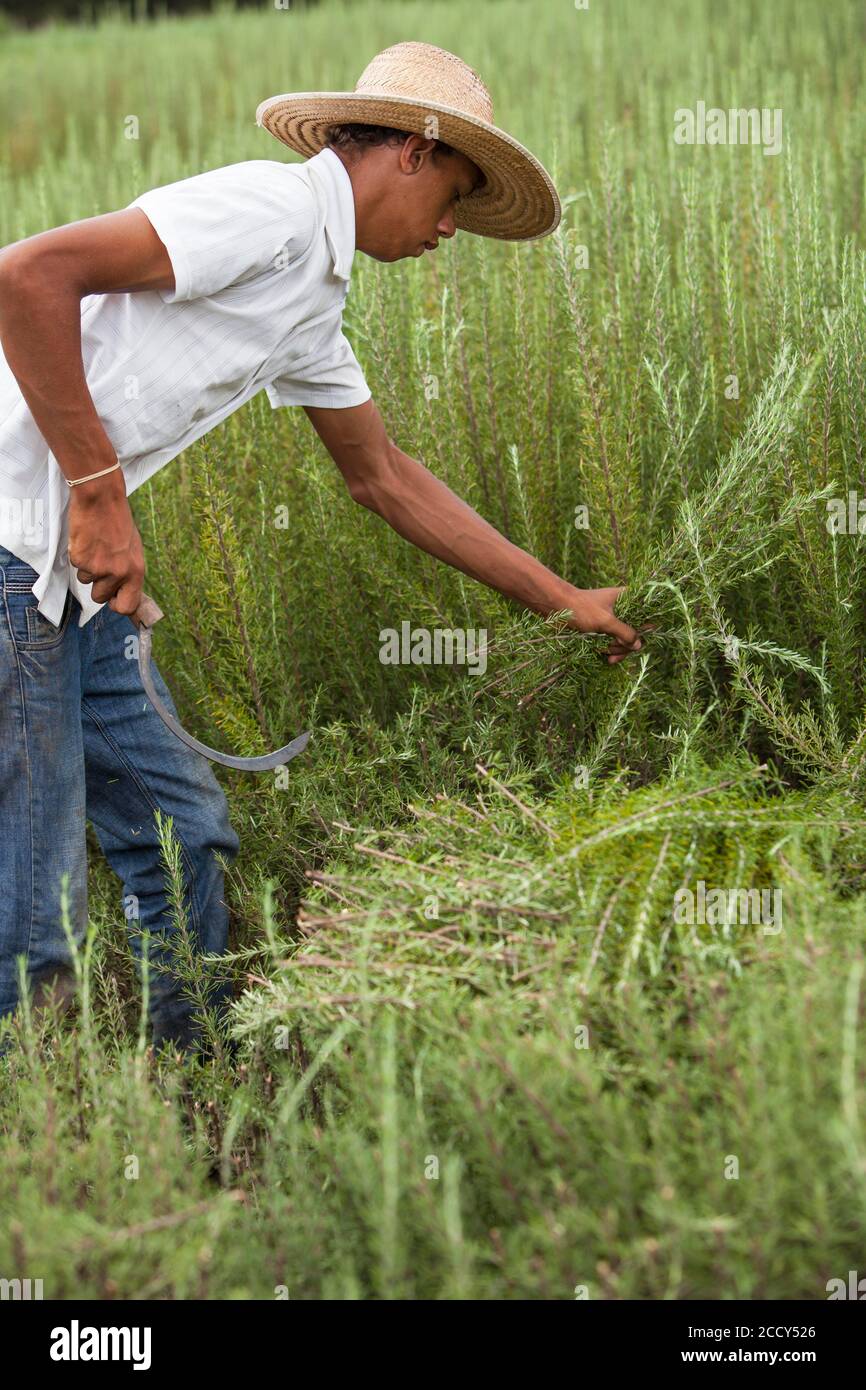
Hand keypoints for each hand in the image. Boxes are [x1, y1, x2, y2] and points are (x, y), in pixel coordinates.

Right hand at [67, 467, 144, 617]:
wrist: (101, 499)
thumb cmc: (118, 522)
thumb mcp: (133, 550)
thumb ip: (128, 572)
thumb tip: (123, 592)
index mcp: (136, 571)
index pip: (128, 606)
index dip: (117, 605)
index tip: (113, 599)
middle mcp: (119, 573)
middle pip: (100, 598)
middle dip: (98, 585)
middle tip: (100, 564)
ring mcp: (99, 568)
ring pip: (86, 582)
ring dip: (88, 569)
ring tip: (95, 547)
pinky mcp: (81, 560)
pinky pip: (76, 567)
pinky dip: (78, 556)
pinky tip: (86, 540)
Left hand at [557, 584, 643, 664]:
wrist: (555, 608)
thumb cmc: (580, 609)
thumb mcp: (605, 621)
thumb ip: (624, 632)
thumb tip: (639, 645)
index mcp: (627, 599)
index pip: (647, 614)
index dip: (644, 630)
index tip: (635, 640)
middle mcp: (622, 609)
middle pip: (636, 632)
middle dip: (626, 644)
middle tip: (612, 648)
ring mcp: (612, 620)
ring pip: (624, 640)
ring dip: (617, 649)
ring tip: (604, 652)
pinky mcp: (602, 630)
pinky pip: (613, 643)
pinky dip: (610, 651)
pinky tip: (605, 657)